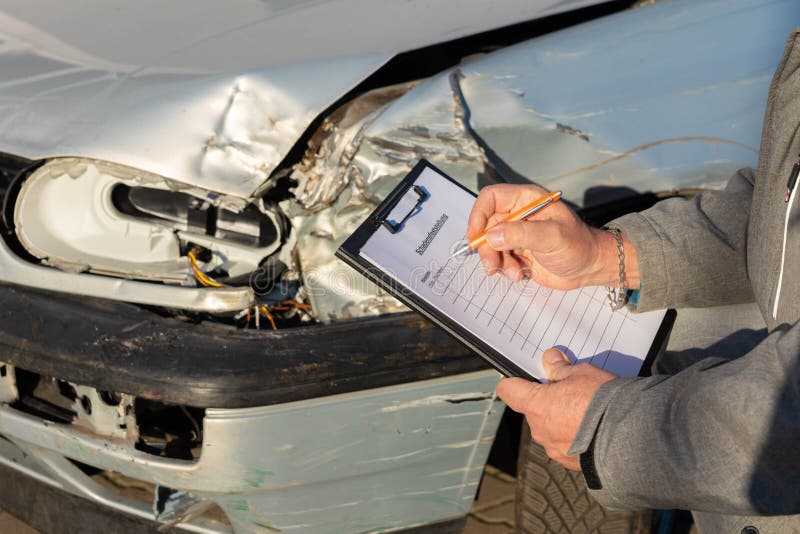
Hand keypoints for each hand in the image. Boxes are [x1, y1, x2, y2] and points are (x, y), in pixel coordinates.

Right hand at [467, 184, 638, 288]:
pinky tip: (518, 275)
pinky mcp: (517, 252)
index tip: (476, 236)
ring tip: (512, 273)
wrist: (591, 268)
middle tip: (492, 264)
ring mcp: (516, 235)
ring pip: (490, 245)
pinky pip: (498, 259)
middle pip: (486, 225)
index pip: (491, 198)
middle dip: (486, 247)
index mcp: (526, 200)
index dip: (478, 215)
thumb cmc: (579, 245)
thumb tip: (491, 236)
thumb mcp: (552, 236)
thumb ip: (521, 234)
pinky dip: (503, 269)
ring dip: (495, 262)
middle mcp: (518, 215)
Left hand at [496, 348, 616, 470]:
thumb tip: (550, 359)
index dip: (514, 382)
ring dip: (561, 419)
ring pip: (549, 428)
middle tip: (570, 391)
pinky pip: (565, 444)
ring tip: (586, 412)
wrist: (631, 437)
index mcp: (536, 405)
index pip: (509, 391)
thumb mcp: (582, 373)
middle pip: (533, 409)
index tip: (522, 377)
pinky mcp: (569, 462)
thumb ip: (560, 368)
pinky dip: (574, 436)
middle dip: (547, 400)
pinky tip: (593, 429)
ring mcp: (553, 448)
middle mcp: (540, 429)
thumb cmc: (603, 402)